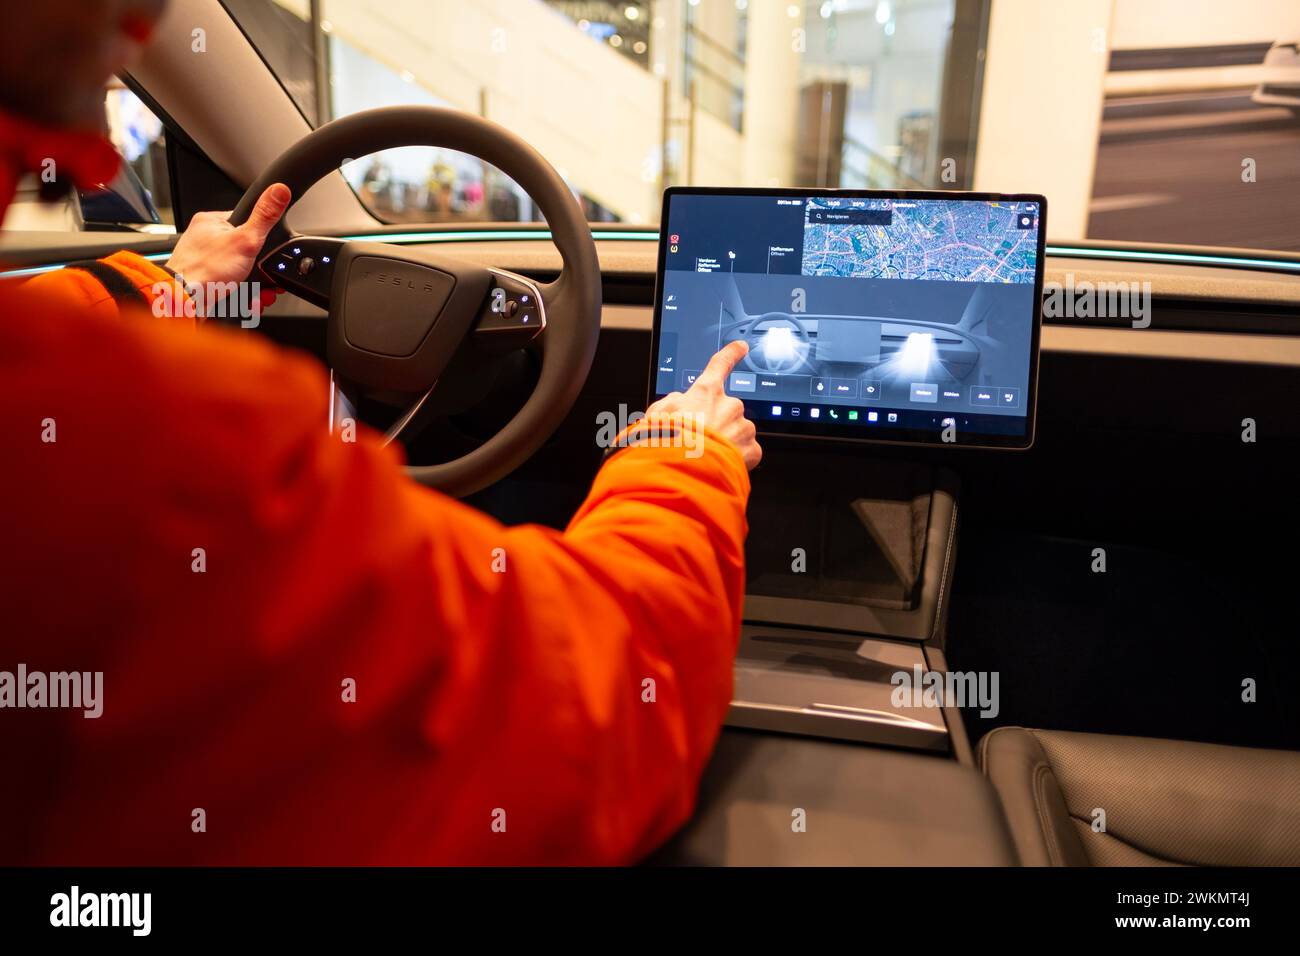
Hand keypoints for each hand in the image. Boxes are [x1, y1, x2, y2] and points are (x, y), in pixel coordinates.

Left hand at [166, 183, 291, 297]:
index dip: (261, 239)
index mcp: (211, 222)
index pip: (246, 221)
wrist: (184, 302)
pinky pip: (232, 285)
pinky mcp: (206, 279)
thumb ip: (264, 217)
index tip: (267, 252)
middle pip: (246, 250)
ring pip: (241, 270)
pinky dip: (242, 294)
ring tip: (256, 293)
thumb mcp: (245, 240)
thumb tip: (279, 190)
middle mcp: (205, 239)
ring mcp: (205, 260)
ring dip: (255, 285)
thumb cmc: (204, 270)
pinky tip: (244, 298)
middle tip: (263, 278)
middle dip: (260, 269)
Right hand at [645, 340, 761, 470]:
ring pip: (738, 431)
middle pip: (727, 410)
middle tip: (698, 441)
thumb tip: (681, 402)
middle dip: (717, 424)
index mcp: (705, 392)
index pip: (720, 365)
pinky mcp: (751, 449)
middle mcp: (728, 405)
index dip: (731, 354)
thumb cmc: (667, 442)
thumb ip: (672, 401)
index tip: (741, 347)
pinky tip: (720, 463)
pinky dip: (737, 458)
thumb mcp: (656, 414)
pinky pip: (748, 451)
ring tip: (707, 456)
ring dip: (727, 442)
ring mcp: (742, 427)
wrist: (683, 470)